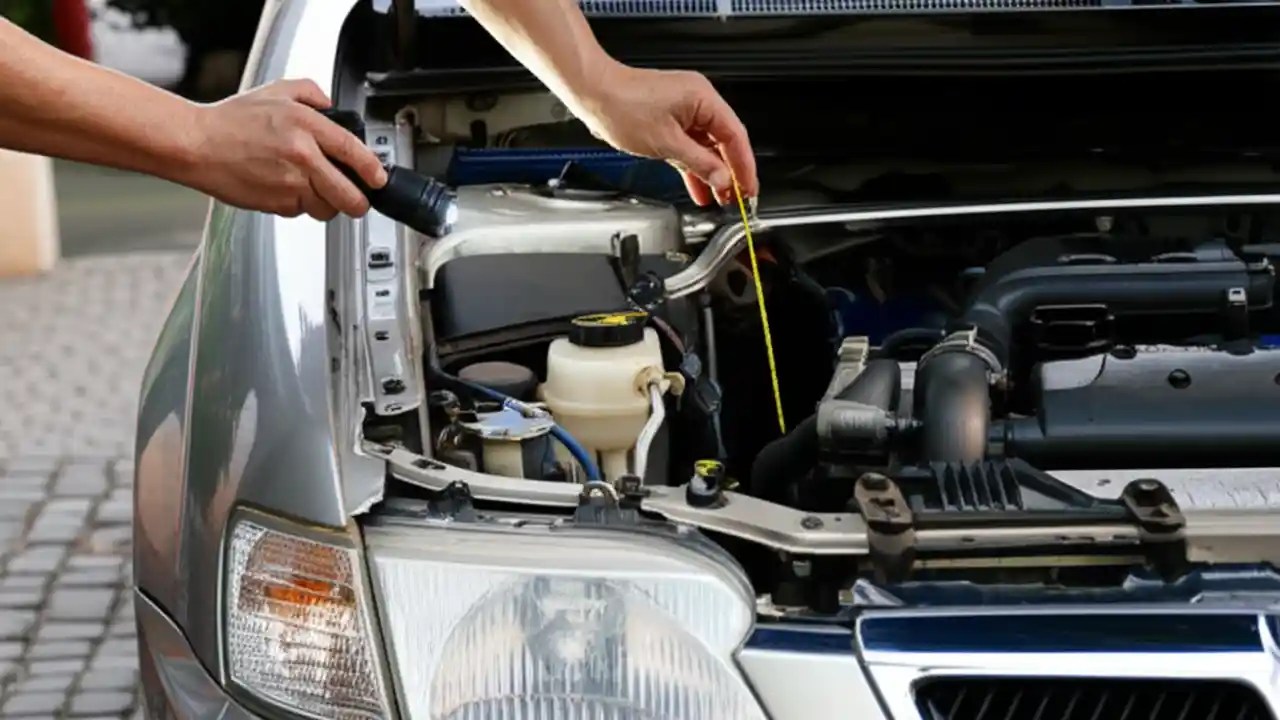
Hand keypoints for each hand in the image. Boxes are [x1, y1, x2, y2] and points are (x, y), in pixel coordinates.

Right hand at [183, 79, 387, 219]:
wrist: (196, 144)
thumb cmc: (230, 121)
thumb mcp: (276, 91)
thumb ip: (311, 93)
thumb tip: (331, 106)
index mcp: (306, 124)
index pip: (353, 151)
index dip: (373, 169)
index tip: (379, 178)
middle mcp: (302, 155)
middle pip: (349, 194)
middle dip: (359, 202)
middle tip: (359, 200)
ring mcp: (290, 182)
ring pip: (327, 208)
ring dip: (326, 203)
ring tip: (314, 189)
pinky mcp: (276, 203)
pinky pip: (301, 211)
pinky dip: (300, 204)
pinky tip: (286, 188)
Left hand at [574, 63, 757, 206]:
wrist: (594, 94)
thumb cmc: (622, 106)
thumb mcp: (666, 143)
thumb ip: (698, 163)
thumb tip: (722, 178)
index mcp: (703, 99)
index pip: (735, 136)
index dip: (744, 166)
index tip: (748, 189)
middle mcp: (698, 101)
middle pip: (724, 142)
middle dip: (730, 172)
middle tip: (737, 198)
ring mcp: (684, 111)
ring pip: (707, 147)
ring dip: (712, 173)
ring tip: (720, 198)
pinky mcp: (671, 120)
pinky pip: (690, 147)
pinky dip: (694, 166)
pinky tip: (700, 188)